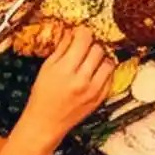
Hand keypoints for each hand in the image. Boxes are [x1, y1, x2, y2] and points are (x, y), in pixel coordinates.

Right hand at [16, 26, 113, 146]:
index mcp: (65, 70)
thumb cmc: (43, 95)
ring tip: (90, 60)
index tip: (81, 32)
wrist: (46, 123)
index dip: (83, 32)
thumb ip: (61, 48)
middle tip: (84, 48)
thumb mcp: (46, 68)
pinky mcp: (101, 97)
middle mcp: (82, 79)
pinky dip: (104, 71)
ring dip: (101, 58)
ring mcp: (94, 89)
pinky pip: (111, 76)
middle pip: (98, 49)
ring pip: (108, 61)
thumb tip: (72, 32)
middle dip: (91, 45)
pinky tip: (94, 72)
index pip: (84, 40)